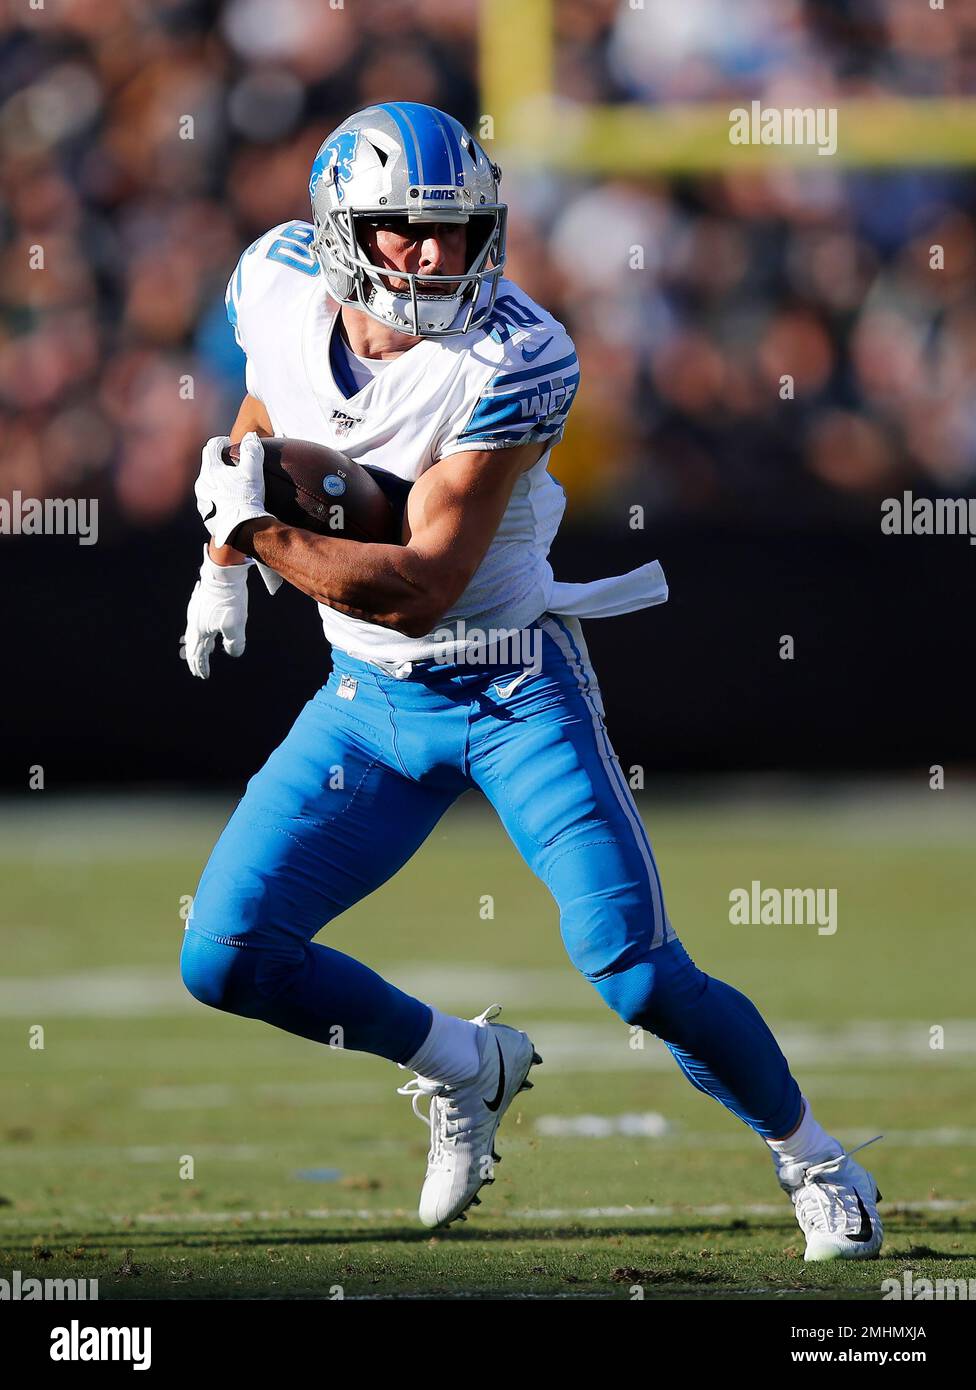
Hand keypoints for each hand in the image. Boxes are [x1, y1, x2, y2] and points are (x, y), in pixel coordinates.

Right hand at [181, 544, 249, 679]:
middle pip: (192, 645)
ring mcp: (196, 611)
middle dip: (195, 659)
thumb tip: (232, 653)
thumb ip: (235, 643)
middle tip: (195, 669)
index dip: (201, 667)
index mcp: (200, 632)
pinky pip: (196, 621)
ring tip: (192, 649)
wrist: (223, 573)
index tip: (204, 676)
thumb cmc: (230, 600)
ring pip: (193, 633)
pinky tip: (199, 625)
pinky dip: (198, 629)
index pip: (198, 655)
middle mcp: (194, 623)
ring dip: (195, 644)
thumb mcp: (236, 625)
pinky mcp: (201, 602)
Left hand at [194, 431, 269, 546]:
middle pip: (208, 465)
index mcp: (211, 470)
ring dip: (216, 480)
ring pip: (207, 484)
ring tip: (231, 485)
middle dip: (218, 461)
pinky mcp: (206, 514)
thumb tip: (250, 436)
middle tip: (232, 464)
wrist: (242, 529)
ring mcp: (202, 500)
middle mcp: (202, 483)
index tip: (230, 445)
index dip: (221, 442)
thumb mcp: (253, 471)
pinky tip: (228, 502)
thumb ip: (252, 451)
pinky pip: (209, 501)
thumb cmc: (247, 498)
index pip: (211, 446)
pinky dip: (217, 497)